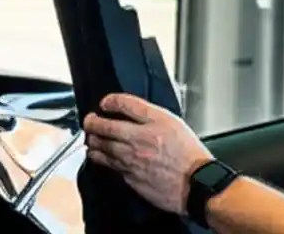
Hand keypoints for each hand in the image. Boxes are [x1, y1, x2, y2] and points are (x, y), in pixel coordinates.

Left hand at [83, 93, 210, 215]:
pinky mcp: (128, 176)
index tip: (105, 102)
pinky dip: (100, 158)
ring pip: (101, 148)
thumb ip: (152, 116)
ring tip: (90, 138)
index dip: (110, 101)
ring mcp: (130, 159)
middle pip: (105, 127)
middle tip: (89, 120)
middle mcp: (138, 139)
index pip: (125, 104)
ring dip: (92, 141)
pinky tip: (100, 156)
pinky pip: (107, 165)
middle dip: (92, 122)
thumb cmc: (189, 155)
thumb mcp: (175, 124)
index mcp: (153, 123)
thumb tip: (131, 111)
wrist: (194, 183)